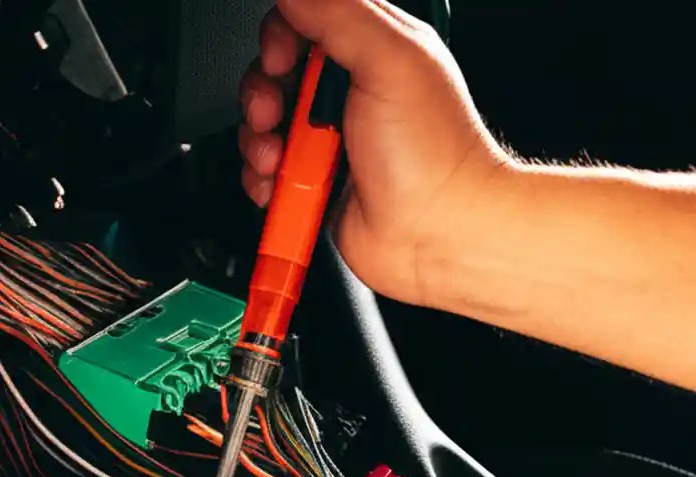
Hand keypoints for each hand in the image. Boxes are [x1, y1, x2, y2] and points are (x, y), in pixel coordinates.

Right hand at [239, 0, 513, 307]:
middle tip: (278, 113)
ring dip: (259, 140)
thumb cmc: (433, 157)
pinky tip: (281, 184)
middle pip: (275, 70)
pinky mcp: (313, 180)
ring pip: (263, 122)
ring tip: (281, 158)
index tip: (283, 59)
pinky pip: (265, 169)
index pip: (307, 18)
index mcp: (374, 49)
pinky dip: (261, 177)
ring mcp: (329, 138)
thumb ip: (340, 14)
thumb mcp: (392, 60)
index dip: (282, 35)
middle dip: (262, 91)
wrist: (435, 235)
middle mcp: (350, 91)